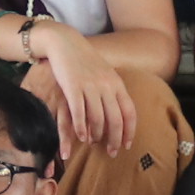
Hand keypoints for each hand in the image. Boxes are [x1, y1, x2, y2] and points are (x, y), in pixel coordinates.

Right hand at [27, 24, 133, 157]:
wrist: (65, 43)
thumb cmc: (85, 61)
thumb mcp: (105, 74)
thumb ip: (113, 92)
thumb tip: (119, 114)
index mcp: (117, 84)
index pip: (129, 112)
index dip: (129, 131)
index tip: (126, 145)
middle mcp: (106, 86)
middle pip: (115, 120)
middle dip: (114, 139)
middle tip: (111, 152)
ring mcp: (90, 86)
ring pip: (97, 118)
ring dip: (96, 135)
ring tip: (93, 143)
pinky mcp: (73, 87)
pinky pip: (79, 112)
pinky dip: (81, 128)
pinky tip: (80, 137)